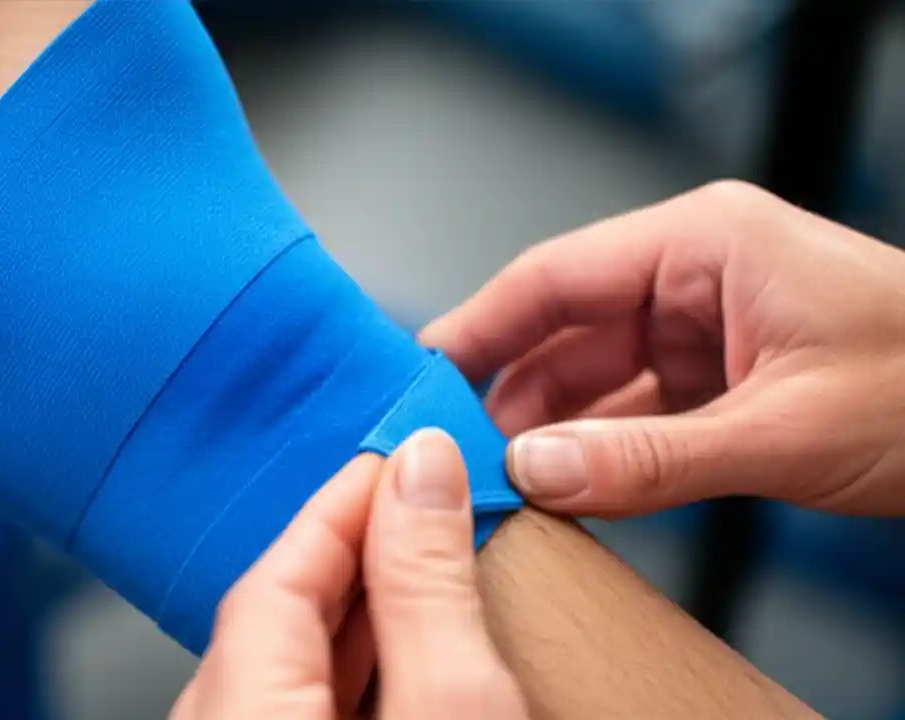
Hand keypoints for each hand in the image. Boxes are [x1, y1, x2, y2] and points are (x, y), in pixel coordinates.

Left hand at [171, 430, 525, 718]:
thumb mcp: (454, 709)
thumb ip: (428, 590)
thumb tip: (423, 472)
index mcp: (238, 713)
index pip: (273, 578)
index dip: (346, 507)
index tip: (406, 459)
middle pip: (272, 622)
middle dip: (354, 555)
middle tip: (424, 504)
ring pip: (284, 670)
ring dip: (356, 619)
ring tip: (427, 575)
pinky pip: (297, 712)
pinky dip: (350, 675)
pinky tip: (404, 663)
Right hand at [422, 180, 904, 516]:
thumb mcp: (783, 429)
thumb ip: (649, 458)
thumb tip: (538, 472)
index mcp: (702, 243)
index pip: (553, 278)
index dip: (476, 327)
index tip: (419, 374)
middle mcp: (692, 277)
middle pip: (562, 330)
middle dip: (505, 391)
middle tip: (447, 447)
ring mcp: (703, 331)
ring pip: (591, 378)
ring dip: (548, 429)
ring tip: (494, 478)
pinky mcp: (718, 382)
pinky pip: (632, 414)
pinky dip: (596, 452)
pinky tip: (561, 488)